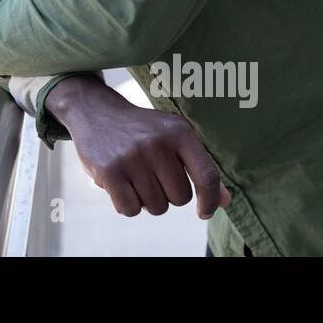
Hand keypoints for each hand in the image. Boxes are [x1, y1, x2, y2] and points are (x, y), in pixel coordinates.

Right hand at [47, 76, 232, 218]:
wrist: (95, 111)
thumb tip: (226, 201)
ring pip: (155, 207)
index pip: (207, 176)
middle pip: (179, 198)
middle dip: (168, 194)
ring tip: (135, 176)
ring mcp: (132, 157)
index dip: (210, 200)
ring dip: (147, 200)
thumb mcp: (174, 138)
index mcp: (179, 132)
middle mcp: (157, 143)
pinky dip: (127, 204)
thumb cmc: (143, 130)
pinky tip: (121, 184)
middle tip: (152, 174)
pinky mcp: (109, 170)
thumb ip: (200, 168)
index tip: (204, 212)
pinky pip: (130, 209)